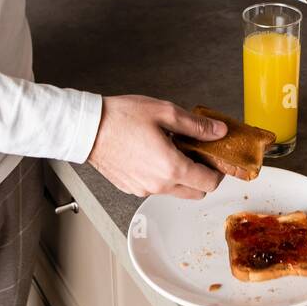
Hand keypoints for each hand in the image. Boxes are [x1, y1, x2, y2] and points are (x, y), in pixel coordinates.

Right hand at [87, 97, 229, 199]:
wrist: (88, 128)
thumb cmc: (122, 118)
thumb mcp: (166, 113)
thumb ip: (197, 126)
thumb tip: (219, 131)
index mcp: (172, 168)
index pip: (209, 183)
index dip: (217, 171)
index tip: (215, 157)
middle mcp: (159, 185)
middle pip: (196, 193)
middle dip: (202, 176)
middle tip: (197, 153)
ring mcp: (143, 189)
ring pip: (176, 192)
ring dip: (182, 177)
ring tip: (173, 150)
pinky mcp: (131, 188)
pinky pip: (156, 188)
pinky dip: (163, 177)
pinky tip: (155, 155)